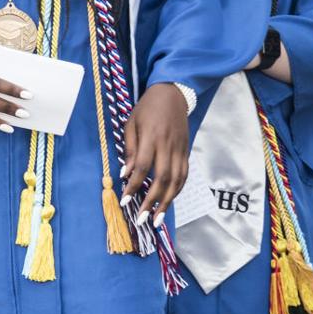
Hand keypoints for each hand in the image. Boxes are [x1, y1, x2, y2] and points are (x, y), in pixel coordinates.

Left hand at [121, 82, 189, 223]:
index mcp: (151, 136)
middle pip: (162, 178)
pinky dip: (177, 191)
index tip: (125, 200)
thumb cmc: (147, 108)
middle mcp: (168, 145)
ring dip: (167, 202)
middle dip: (152, 201)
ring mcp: (180, 149)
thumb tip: (125, 174)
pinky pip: (184, 175)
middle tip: (142, 218)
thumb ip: (130, 149)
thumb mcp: (131, 124)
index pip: (143, 166)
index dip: (134, 185)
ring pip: (176, 180)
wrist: (173, 94)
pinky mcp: (187, 152)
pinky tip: (168, 202)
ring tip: (156, 219)